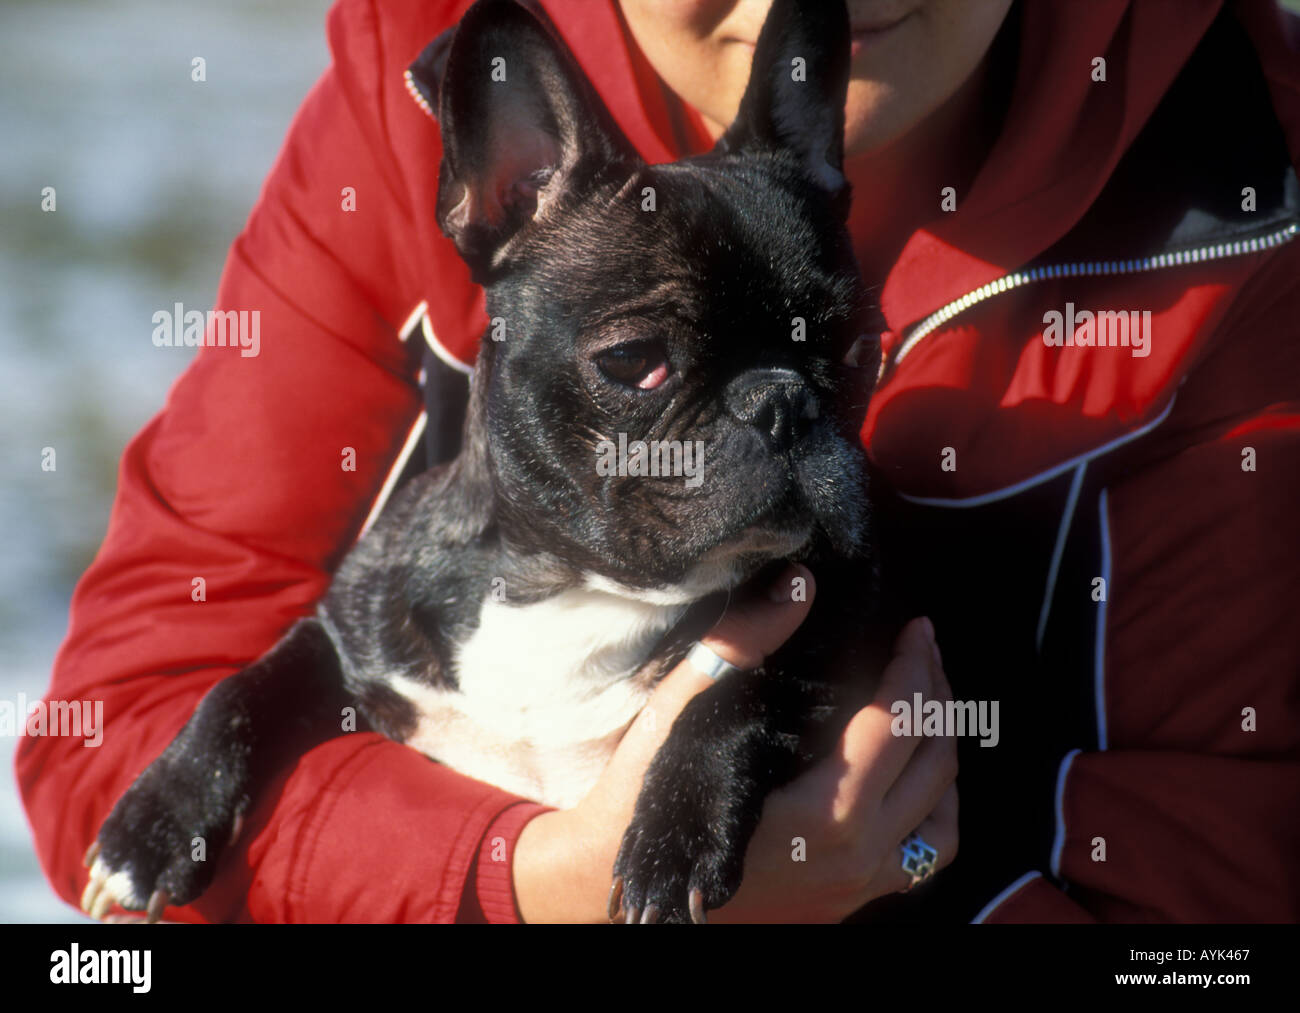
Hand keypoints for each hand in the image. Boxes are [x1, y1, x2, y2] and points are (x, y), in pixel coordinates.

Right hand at [512, 565, 956, 921]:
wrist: (617, 885)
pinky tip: (909, 775)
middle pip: (933, 761)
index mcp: (825, 813)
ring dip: (942, 751)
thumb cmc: (645, 801)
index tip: (917, 626)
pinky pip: (925, 856)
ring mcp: (857, 887)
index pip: (898, 722)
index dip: (914, 664)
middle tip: (923, 650)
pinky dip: (933, 807)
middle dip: (935, 694)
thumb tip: (797, 585)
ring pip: (944, 814)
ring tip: (925, 705)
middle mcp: (856, 857)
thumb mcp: (683, 714)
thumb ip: (742, 647)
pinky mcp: (846, 901)